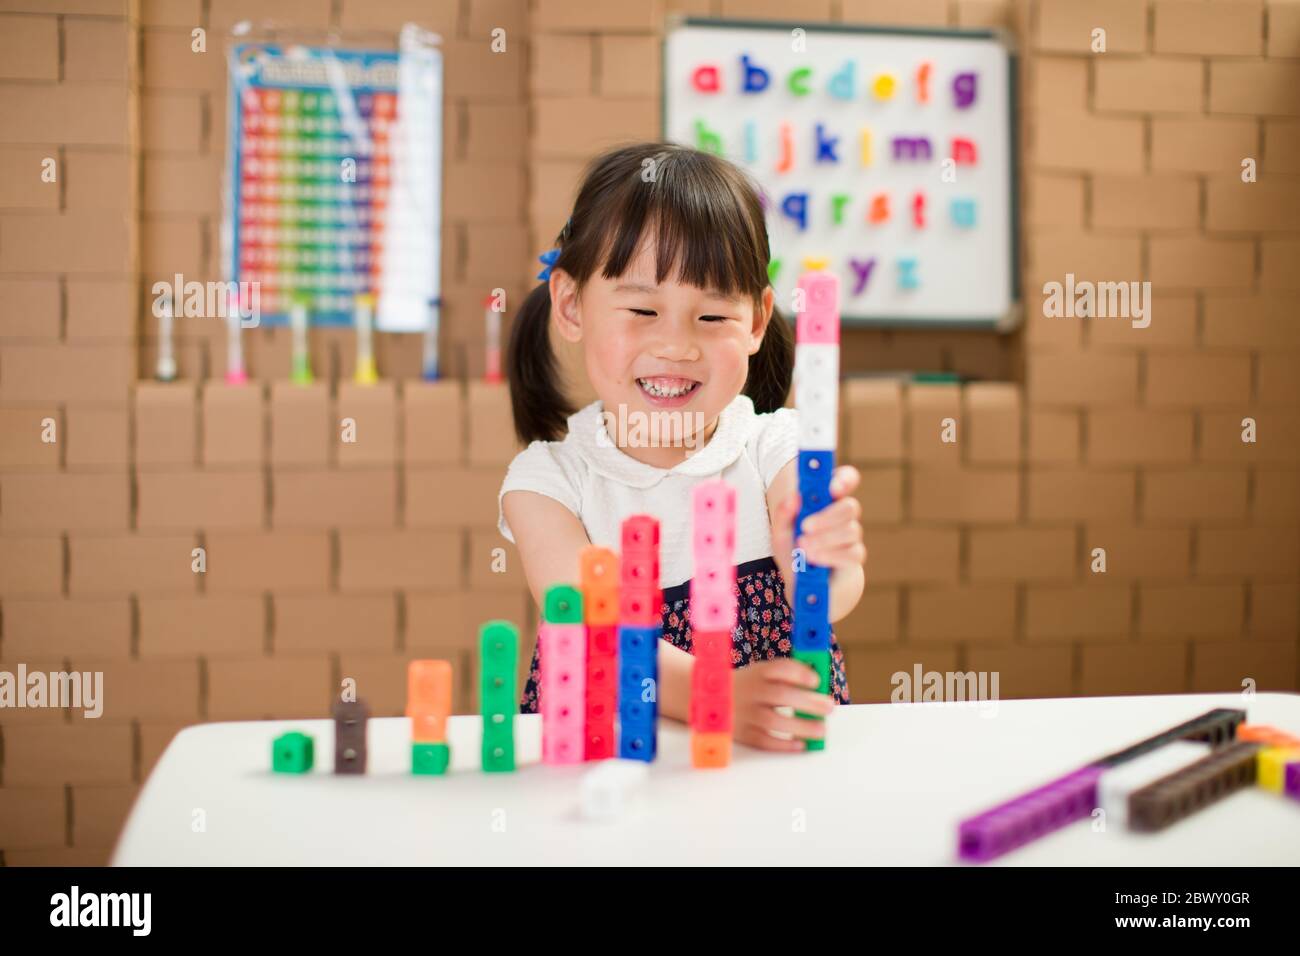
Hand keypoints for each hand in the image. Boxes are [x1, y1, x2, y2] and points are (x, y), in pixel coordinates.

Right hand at [732, 659, 835, 751]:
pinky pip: (763, 740)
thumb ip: (786, 679)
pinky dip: (783, 744)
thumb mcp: (760, 674)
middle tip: (829, 707)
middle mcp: (749, 690)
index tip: (816, 681)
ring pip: (773, 720)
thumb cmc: (747, 687)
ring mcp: (744, 713)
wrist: (709, 700)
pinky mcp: (741, 733)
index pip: (779, 668)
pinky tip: (800, 744)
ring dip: (800, 726)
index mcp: (757, 672)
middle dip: (808, 701)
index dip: (800, 674)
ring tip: (821, 729)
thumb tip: (818, 690)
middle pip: (780, 695)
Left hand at [771, 465, 867, 600]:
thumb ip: (784, 514)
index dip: (843, 480)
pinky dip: (832, 556)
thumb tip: (794, 496)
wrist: (802, 586)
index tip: (832, 488)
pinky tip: (816, 559)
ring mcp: (852, 537)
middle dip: (828, 517)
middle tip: (806, 527)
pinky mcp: (855, 557)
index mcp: (826, 501)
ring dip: (826, 539)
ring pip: (852, 530)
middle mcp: (843, 516)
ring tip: (804, 548)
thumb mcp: (781, 533)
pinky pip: (853, 553)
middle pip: (851, 507)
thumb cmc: (793, 552)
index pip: (845, 480)